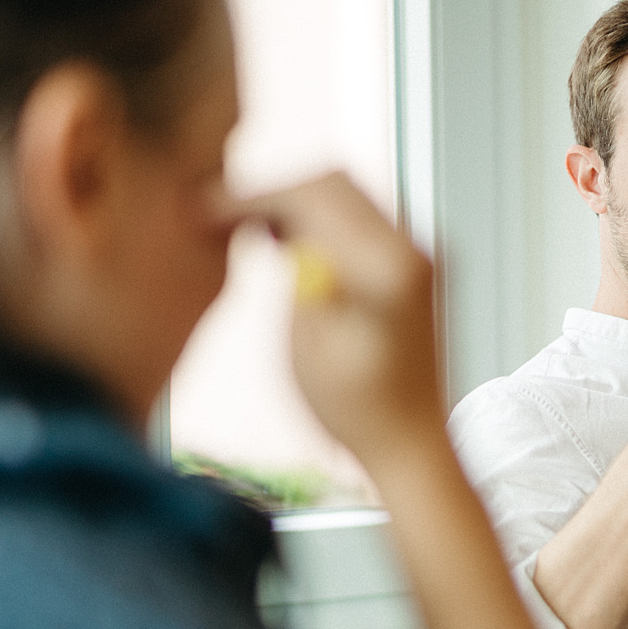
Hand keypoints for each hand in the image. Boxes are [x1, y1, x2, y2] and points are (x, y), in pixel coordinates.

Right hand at [228, 172, 441, 459]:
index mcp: (388, 268)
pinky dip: (320, 220)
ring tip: (246, 230)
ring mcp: (421, 255)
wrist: (411, 446)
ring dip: (295, 203)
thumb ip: (294, 270)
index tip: (206, 209)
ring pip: (348, 195)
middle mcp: (414, 250)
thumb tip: (269, 220)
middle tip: (221, 215)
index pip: (313, 194)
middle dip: (273, 191)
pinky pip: (363, 220)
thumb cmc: (356, 411)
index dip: (252, 195)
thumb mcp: (306, 342)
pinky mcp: (416, 267)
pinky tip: (285, 245)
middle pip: (334, 182)